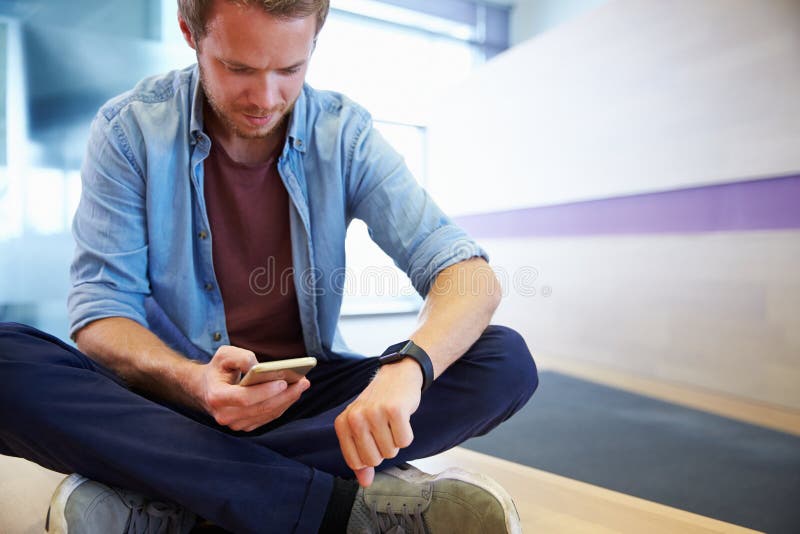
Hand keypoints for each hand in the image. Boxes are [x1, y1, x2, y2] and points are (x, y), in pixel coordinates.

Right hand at [193, 345, 309, 431]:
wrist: (206, 387)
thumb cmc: (219, 368)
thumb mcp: (225, 354)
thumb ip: (240, 357)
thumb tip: (258, 367)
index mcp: (217, 397)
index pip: (244, 398)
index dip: (264, 391)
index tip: (282, 382)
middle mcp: (224, 415)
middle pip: (260, 408)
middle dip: (284, 396)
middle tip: (303, 382)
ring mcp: (235, 424)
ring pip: (267, 414)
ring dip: (287, 401)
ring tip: (302, 385)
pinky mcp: (245, 426)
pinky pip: (268, 417)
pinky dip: (282, 405)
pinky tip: (293, 393)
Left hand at [334, 358, 422, 486]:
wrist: (397, 376)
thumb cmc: (378, 405)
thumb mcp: (363, 428)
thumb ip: (361, 457)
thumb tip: (365, 483)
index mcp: (342, 424)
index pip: (355, 462)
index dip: (369, 457)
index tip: (372, 439)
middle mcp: (355, 418)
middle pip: (374, 460)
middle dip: (384, 450)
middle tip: (384, 429)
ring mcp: (374, 413)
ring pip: (391, 452)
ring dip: (396, 441)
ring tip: (392, 421)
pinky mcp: (394, 410)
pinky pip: (405, 441)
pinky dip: (407, 434)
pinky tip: (402, 418)